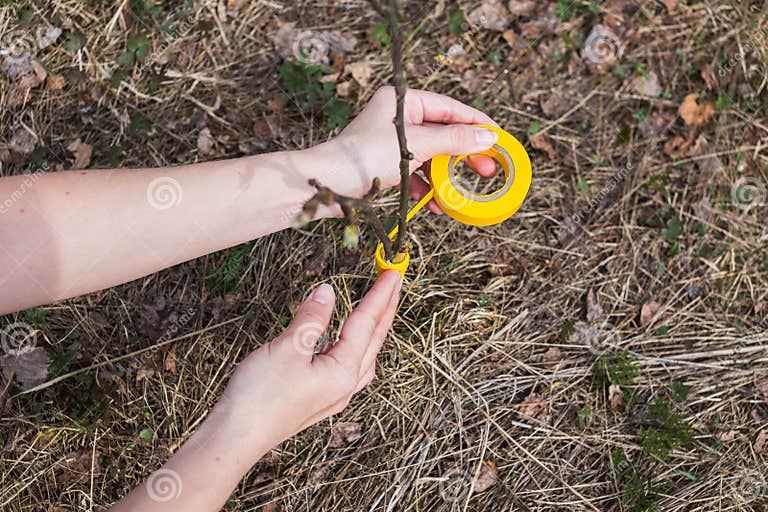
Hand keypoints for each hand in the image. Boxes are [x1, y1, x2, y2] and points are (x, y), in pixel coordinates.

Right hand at [211, 271, 401, 462]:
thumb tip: (328, 292)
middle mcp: (345, 385)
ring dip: (374, 330)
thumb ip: (311, 318)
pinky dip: (356, 347)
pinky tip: (346, 343)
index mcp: (343, 372)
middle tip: (395, 283)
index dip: (380, 294)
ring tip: (380, 310)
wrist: (235, 437)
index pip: (367, 323)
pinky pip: (349, 367)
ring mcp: (334, 395)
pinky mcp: (319, 399)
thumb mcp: (287, 348)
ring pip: (365, 356)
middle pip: (374, 339)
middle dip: (386, 309)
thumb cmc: (259, 397)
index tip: (393, 271)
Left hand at [322, 87, 500, 210]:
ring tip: (463, 192)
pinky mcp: (385, 167)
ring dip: (446, 176)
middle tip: (487, 171)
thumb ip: (455, 141)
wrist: (327, 185)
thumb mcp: (417, 145)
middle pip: (442, 134)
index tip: (498, 138)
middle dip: (464, 155)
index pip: (449, 108)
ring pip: (430, 157)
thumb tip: (489, 137)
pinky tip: (438, 204)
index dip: (476, 123)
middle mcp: (397, 119)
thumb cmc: (366, 156)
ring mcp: (391, 143)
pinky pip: (415, 174)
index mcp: (403, 102)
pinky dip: (427, 188)